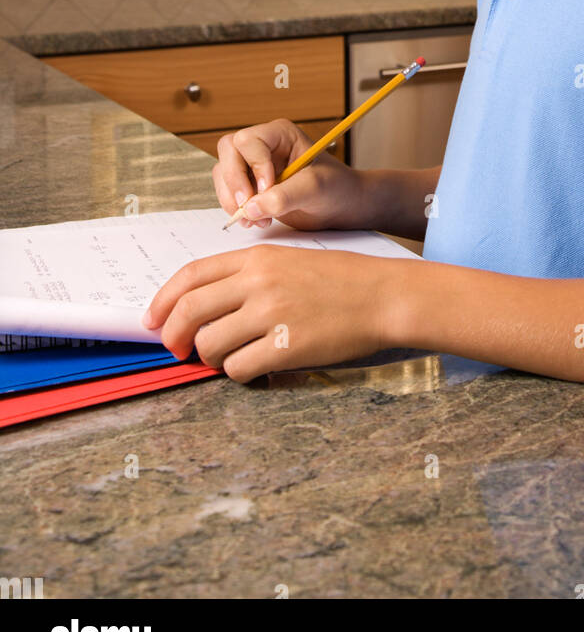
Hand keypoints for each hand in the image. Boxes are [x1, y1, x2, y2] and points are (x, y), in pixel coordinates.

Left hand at [142, 244, 404, 380]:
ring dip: (210, 358)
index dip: (163, 300)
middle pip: (189, 311)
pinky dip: (238, 373)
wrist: (383, 295)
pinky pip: (238, 368)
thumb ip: (248, 276)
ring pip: (210, 344)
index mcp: (257, 258)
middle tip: (177, 349)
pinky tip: (254, 367)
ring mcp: (271, 314)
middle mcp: (258, 282)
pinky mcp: (286, 346)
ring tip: (228, 357)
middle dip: (173, 336)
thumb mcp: (290, 260)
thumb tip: (205, 306)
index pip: (191, 275)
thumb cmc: (341, 280)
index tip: (152, 319)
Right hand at [212, 118, 370, 230]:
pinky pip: (227, 192)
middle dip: (235, 183)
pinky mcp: (250, 185)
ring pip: (223, 173)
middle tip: (249, 208)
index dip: (253, 166)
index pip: (248, 141)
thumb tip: (251, 208)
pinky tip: (256, 220)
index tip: (267, 189)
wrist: (342, 206)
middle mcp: (263, 145)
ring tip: (258, 219)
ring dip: (233, 200)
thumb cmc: (337, 188)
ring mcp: (253, 165)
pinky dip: (235, 209)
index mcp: (280, 134)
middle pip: (228, 152)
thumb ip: (285, 196)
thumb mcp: (316, 189)